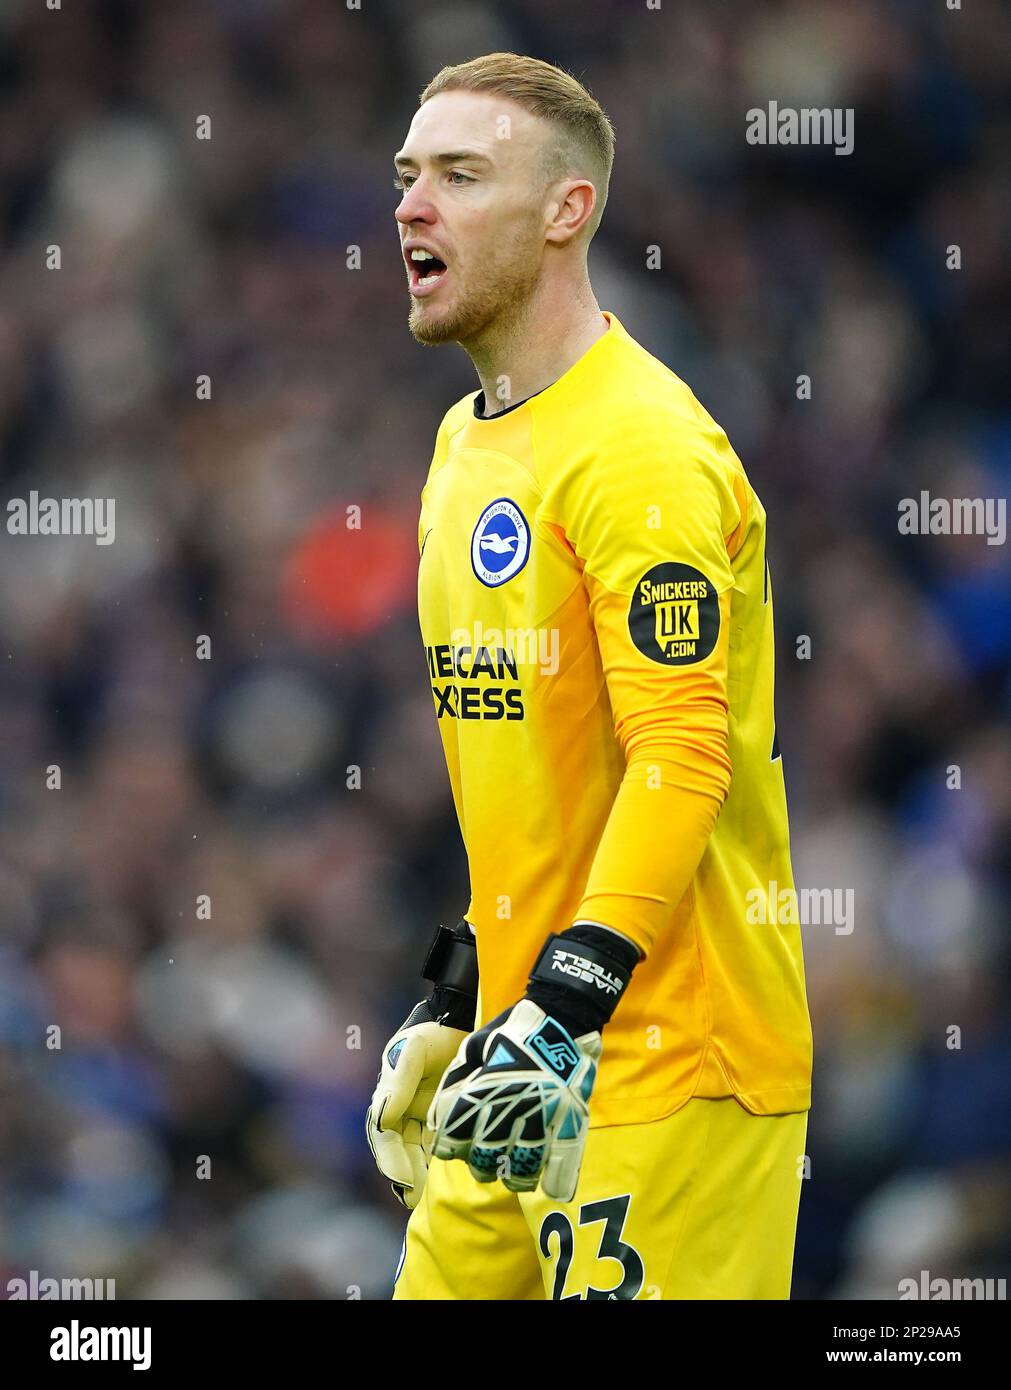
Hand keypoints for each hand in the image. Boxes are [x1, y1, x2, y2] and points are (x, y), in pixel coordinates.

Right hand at [366, 1000, 467, 1208]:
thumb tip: (384, 1117)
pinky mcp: (444, 1120)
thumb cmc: (433, 1034)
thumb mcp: (413, 1050)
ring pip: (417, 1156)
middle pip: (398, 1153)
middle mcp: (402, 1112)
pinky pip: (439, 1149)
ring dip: (421, 1177)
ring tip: (430, 1200)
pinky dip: (440, 1166)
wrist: (459, 1023)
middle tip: (416, 1200)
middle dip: (406, 1177)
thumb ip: (399, 1081)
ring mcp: (422, 1117)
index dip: (391, 1160)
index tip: (402, 1181)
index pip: (384, 1136)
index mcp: (389, 1098)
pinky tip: (449, 1183)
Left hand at [428, 998, 600, 1201]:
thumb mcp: (473, 1050)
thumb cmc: (511, 1033)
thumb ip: (454, 1085)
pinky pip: (562, 1166)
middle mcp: (509, 1108)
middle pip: (484, 1159)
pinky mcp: (571, 1121)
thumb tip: (437, 1121)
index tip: (453, 1148)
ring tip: (511, 1172)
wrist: (561, 1014)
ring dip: (513, 1177)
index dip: (450, 1147)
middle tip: (483, 1159)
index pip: (454, 1137)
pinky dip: (555, 1183)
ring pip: (520, 1169)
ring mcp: (543, 1117)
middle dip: (479, 1163)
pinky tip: (548, 1184)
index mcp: (481, 1090)